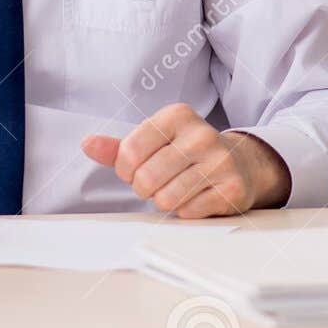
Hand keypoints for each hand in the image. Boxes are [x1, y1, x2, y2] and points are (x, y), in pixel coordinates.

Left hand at [80, 102, 290, 218]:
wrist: (240, 163)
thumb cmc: (186, 154)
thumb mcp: (152, 143)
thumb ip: (117, 147)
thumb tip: (87, 144)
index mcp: (177, 115)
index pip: (129, 152)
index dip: (125, 170)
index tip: (135, 171)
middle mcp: (201, 135)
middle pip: (146, 178)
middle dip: (145, 188)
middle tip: (158, 183)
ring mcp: (220, 161)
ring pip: (167, 198)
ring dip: (165, 201)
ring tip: (178, 189)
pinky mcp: (232, 189)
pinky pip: (189, 212)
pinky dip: (186, 211)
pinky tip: (197, 197)